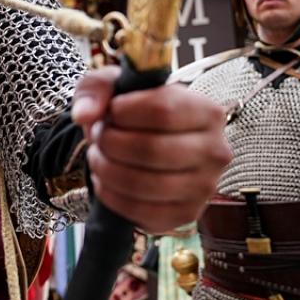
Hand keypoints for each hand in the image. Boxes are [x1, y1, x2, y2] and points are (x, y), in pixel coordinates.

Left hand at [71, 67, 230, 233]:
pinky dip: (112, 196)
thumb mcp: (114, 86)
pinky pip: (141, 212)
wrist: (146, 144)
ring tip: (98, 157)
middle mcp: (215, 151)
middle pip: (150, 149)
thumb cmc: (134, 112)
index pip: (163, 110)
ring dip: (106, 170)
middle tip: (99, 137)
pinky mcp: (186, 214)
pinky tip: (105, 181)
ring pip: (143, 183)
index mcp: (207, 111)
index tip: (111, 112)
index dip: (123, 112)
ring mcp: (204, 187)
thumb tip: (85, 115)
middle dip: (110, 143)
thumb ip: (95, 89)